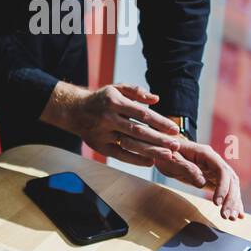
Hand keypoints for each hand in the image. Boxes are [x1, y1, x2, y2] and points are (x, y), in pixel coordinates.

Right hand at [42, 82, 184, 167]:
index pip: (142, 113)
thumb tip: (155, 99)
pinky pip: (120, 155)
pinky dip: (135, 159)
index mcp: (114, 102)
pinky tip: (150, 161)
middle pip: (138, 131)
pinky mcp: (100, 146)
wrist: (75, 110)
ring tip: (168, 155)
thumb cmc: (101, 99)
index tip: (174, 129)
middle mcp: (108, 118)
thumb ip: (136, 91)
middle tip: (176, 145)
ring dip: (150, 151)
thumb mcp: (116, 88)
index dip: (159, 122)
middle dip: (159, 139)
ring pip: (130, 144)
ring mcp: (103, 133)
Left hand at [151, 140, 244, 219]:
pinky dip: (232, 201)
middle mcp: (214, 161)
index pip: (221, 170)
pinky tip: (238, 213)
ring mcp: (215, 170)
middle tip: (226, 216)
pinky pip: (226, 190)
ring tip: (232, 218)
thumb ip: (185, 168)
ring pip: (231, 186)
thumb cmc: (166, 152)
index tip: (217, 203)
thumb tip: (201, 181)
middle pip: (230, 180)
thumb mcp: (171, 159)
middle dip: (230, 199)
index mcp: (206, 154)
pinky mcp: (213, 178)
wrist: (164, 149)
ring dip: (233, 202)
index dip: (222, 187)